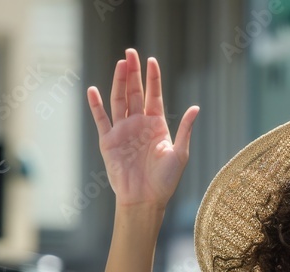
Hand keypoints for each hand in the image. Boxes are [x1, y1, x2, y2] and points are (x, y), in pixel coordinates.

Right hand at [86, 49, 198, 209]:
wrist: (145, 200)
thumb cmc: (165, 181)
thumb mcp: (180, 153)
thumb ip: (184, 129)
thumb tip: (196, 107)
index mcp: (157, 126)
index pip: (154, 96)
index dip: (153, 78)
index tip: (152, 60)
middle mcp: (139, 125)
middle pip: (135, 93)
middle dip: (133, 73)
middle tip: (131, 52)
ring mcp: (122, 131)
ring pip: (119, 100)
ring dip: (118, 82)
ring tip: (120, 63)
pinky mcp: (108, 141)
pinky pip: (100, 119)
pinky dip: (96, 105)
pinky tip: (93, 90)